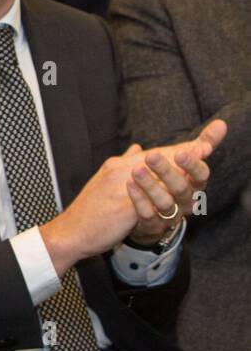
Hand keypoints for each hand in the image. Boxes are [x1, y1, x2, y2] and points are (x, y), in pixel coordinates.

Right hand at [41, 121, 224, 275]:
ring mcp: (120, 187)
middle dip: (183, 152)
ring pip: (156, 176)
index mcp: (116, 166)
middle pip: (157, 157)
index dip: (177, 148)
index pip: (151, 152)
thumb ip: (124, 166)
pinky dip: (167, 194)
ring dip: (179, 170)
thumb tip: (136, 149)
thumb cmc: (90, 210)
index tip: (202, 143)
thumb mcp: (105, 183)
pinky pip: (150, 199)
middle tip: (206, 147)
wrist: (71, 231)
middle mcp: (118, 171)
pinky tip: (184, 195)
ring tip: (199, 166)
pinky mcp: (124, 207)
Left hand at [125, 120, 219, 245]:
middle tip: (151, 156)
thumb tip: (221, 124)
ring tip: (135, 170)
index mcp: (193, 184)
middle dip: (167, 172)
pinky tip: (128, 185)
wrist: (146, 214)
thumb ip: (200, 144)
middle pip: (182, 188)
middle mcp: (185, 202)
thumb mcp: (180, 161)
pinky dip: (139, 200)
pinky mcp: (152, 226)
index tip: (180, 153)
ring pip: (165, 203)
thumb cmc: (166, 181)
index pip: (201, 176)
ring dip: (150, 186)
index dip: (192, 165)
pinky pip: (148, 215)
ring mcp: (170, 216)